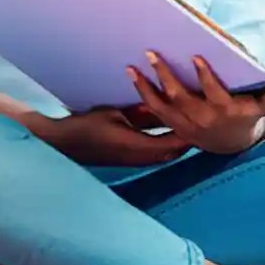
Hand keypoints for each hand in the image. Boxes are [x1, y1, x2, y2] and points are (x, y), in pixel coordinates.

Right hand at [26, 108, 189, 165]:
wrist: (63, 144)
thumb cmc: (85, 126)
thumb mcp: (115, 113)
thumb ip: (140, 110)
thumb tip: (163, 103)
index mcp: (137, 146)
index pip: (173, 142)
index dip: (190, 131)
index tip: (201, 118)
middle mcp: (140, 157)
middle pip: (174, 152)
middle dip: (189, 138)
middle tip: (202, 122)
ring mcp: (135, 161)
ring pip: (166, 155)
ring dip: (178, 142)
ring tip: (191, 125)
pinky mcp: (130, 160)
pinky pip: (156, 154)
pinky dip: (167, 144)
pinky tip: (170, 132)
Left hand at [129, 51, 264, 154]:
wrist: (231, 146)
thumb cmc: (245, 119)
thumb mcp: (261, 109)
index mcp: (223, 110)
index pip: (212, 92)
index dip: (205, 76)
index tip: (196, 57)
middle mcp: (201, 118)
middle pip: (179, 96)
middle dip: (164, 75)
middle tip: (152, 54)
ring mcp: (185, 124)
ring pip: (160, 106)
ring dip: (145, 87)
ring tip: (132, 68)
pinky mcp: (174, 127)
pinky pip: (155, 113)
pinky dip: (143, 97)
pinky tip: (133, 80)